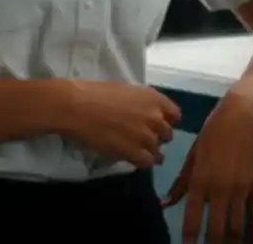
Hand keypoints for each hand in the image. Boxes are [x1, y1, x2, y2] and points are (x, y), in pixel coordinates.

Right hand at [58, 80, 180, 168]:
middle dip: (158, 137)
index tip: (157, 125)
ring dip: (150, 152)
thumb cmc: (94, 92)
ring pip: (159, 151)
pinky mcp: (134, 152)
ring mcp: (146, 136)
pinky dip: (142, 162)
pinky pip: (148, 162)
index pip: (175, 115)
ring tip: (139, 152)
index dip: (166, 121)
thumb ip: (141, 103)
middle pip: (168, 135)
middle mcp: (155, 117)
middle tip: (144, 139)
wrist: (76, 106)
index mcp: (153, 98)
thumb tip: (142, 112)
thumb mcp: (125, 90)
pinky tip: (134, 159)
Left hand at [163, 88, 252, 242]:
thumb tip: (166, 204)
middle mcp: (220, 189)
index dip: (189, 240)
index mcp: (200, 181)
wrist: (244, 114)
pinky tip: (251, 241)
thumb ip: (181, 182)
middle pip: (217, 230)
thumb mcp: (193, 155)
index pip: (192, 220)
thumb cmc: (214, 131)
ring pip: (237, 227)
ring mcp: (242, 188)